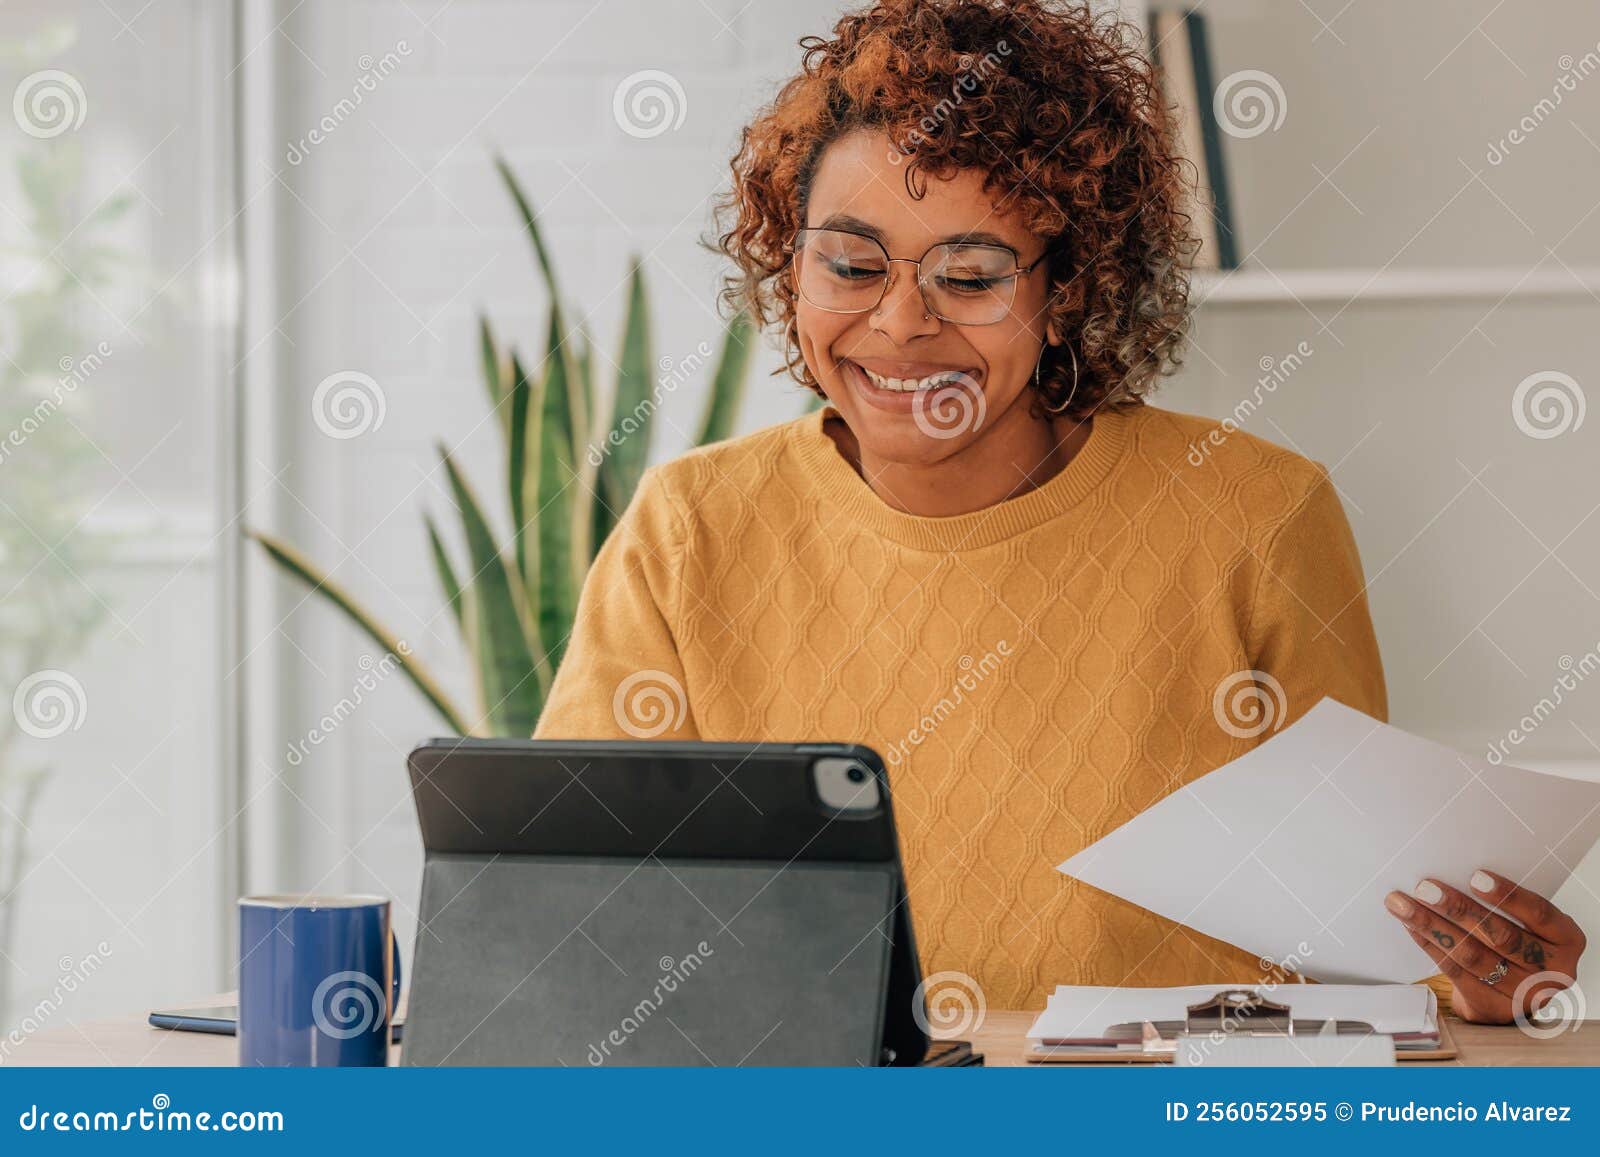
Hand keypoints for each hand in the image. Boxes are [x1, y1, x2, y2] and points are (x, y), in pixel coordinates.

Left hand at [1383, 869, 1585, 1024]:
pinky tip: (1411, 927)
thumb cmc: (1519, 944)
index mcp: (1566, 940)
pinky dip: (1429, 944)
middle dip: (1458, 910)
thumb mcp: (1528, 924)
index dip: (1508, 896)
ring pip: (1472, 955)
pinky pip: (1454, 971)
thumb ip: (1506, 905)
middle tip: (1424, 888)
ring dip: (1432, 926)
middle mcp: (1551, 969)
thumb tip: (1453, 869)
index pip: (1540, 913)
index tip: (1475, 877)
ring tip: (1402, 904)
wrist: (1512, 994)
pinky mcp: (1491, 1005)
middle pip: (1501, 936)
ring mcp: (1522, 992)